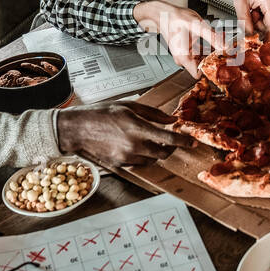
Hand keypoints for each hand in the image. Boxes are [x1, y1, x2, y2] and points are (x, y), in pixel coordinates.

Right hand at [58, 101, 195, 167]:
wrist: (77, 128)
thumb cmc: (101, 113)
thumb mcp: (129, 106)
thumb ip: (153, 114)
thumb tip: (172, 121)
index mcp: (137, 127)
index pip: (168, 139)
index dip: (184, 141)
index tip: (192, 142)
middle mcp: (133, 145)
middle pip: (163, 153)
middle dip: (170, 148)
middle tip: (170, 141)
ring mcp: (126, 157)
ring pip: (152, 160)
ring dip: (156, 152)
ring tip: (149, 141)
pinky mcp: (120, 164)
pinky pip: (139, 163)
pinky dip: (142, 156)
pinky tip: (135, 146)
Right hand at [134, 1, 224, 76]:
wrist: (164, 13)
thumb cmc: (175, 19)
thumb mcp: (197, 26)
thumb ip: (212, 36)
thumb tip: (225, 46)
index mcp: (183, 57)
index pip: (198, 74)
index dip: (210, 69)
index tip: (219, 62)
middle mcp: (182, 59)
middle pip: (202, 67)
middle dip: (214, 60)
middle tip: (224, 52)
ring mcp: (184, 55)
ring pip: (202, 60)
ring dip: (212, 54)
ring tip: (220, 46)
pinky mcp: (187, 51)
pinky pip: (199, 54)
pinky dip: (207, 49)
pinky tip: (213, 42)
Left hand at [233, 0, 269, 39]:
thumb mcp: (240, 3)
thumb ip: (245, 22)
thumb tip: (248, 36)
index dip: (266, 38)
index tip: (261, 46)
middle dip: (258, 24)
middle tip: (249, 15)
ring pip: (269, 21)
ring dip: (258, 19)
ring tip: (251, 7)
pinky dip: (261, 14)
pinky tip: (256, 6)